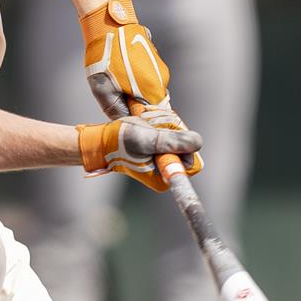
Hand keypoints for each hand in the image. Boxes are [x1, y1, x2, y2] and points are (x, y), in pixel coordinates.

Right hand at [77, 102, 203, 191]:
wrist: (103, 139)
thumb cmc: (121, 141)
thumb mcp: (148, 140)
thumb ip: (173, 142)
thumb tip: (197, 142)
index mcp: (166, 176)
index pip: (190, 158)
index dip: (180, 142)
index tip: (162, 135)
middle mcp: (167, 170)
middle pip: (186, 145)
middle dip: (171, 131)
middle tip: (152, 127)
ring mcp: (164, 158)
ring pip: (178, 136)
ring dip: (164, 125)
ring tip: (146, 125)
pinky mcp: (160, 147)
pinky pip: (170, 132)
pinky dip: (161, 124)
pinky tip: (147, 124)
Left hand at [81, 0, 170, 118]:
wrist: (108, 22)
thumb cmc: (104, 54)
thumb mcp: (103, 88)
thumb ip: (116, 109)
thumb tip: (123, 122)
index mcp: (152, 89)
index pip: (156, 117)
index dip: (142, 121)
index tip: (129, 120)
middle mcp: (162, 79)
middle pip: (154, 103)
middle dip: (139, 106)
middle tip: (119, 100)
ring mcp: (160, 66)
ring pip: (151, 89)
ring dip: (137, 91)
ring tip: (118, 82)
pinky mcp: (154, 57)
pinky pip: (149, 76)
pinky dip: (138, 79)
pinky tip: (121, 70)